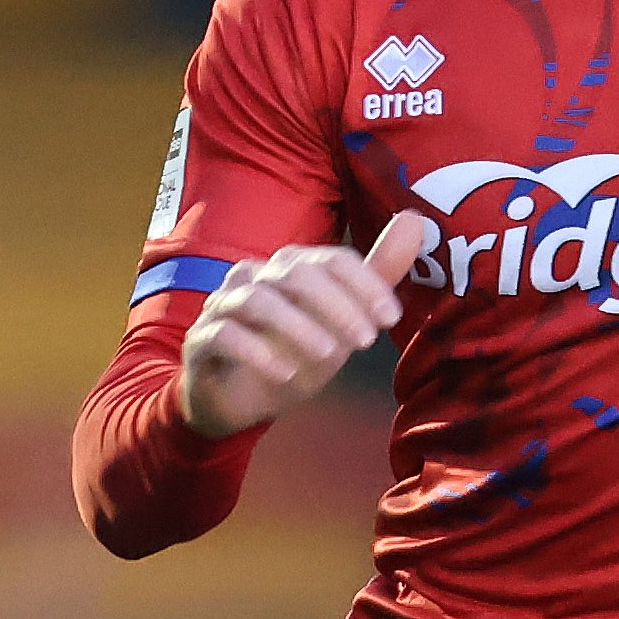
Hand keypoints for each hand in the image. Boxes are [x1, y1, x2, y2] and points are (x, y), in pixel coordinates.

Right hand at [175, 212, 434, 437]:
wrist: (236, 399)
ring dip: (299, 327)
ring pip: (260, 300)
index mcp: (291, 267)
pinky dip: (257, 352)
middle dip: (337, 306)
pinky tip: (284, 374)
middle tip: (365, 342)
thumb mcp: (342, 319)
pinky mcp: (201, 338)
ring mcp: (223, 304)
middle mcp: (254, 275)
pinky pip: (225, 334)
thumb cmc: (292, 352)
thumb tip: (416, 219)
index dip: (364, 284)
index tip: (390, 319)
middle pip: (296, 273)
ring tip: (328, 357)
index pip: (331, 260)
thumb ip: (375, 274)